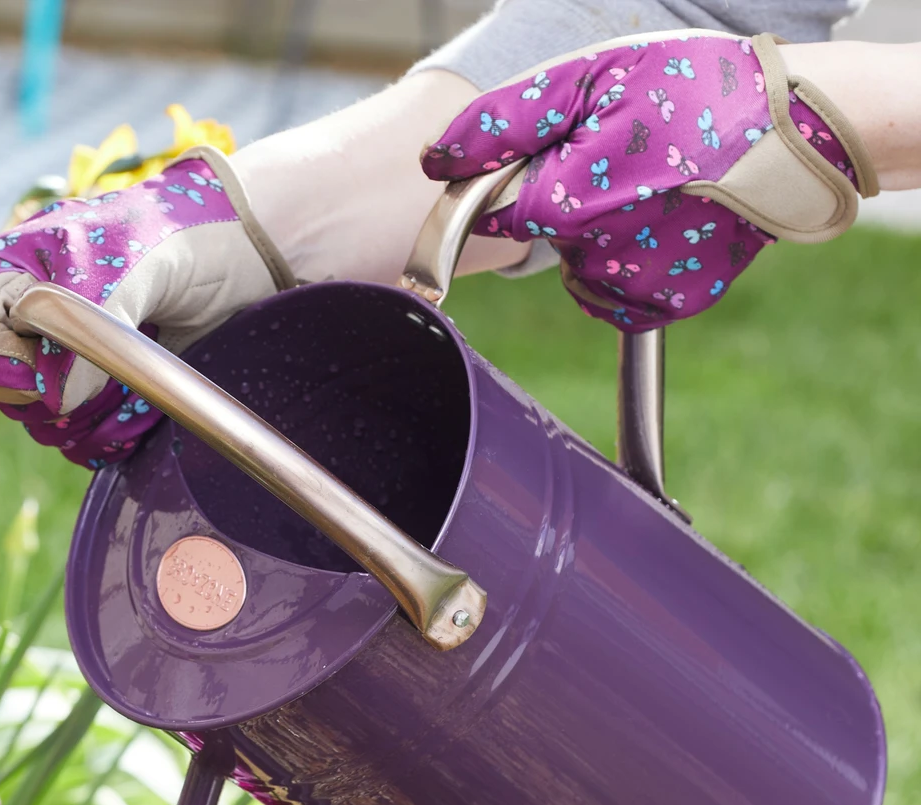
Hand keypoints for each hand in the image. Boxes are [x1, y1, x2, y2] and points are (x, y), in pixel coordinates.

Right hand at [0, 153, 289, 466]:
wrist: (234, 256)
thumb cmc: (173, 238)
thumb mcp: (124, 271)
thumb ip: (82, 328)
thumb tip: (55, 396)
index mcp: (6, 274)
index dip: (4, 366)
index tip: (53, 369)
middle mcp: (20, 323)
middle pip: (6, 396)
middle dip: (60, 399)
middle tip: (110, 374)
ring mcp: (57, 363)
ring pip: (44, 426)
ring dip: (94, 420)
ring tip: (138, 385)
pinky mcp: (94, 398)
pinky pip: (81, 443)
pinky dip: (113, 438)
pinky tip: (145, 410)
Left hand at [422, 33, 876, 328]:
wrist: (795, 131)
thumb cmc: (692, 90)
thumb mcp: (592, 77)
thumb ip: (506, 121)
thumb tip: (434, 159)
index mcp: (562, 201)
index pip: (489, 216)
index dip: (500, 189)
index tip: (539, 161)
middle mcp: (591, 255)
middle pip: (541, 238)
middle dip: (566, 200)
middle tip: (620, 156)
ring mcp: (632, 284)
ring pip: (581, 266)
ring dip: (601, 231)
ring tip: (653, 184)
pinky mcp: (668, 303)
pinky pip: (620, 292)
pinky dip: (634, 261)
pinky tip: (666, 221)